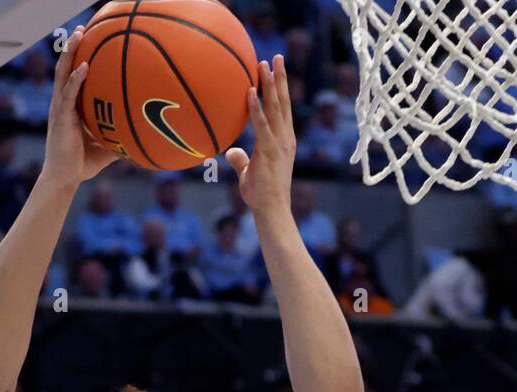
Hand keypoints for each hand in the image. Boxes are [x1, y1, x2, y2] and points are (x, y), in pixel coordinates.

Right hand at [41, 26, 120, 188]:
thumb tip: (141, 137)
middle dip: (73, 48)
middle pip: (65, 69)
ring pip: (63, 74)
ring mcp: (60, 109)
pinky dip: (76, 79)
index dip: (78, 59)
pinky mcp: (61, 118)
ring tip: (79, 35)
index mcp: (70, 109)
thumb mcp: (105, 148)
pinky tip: (85, 66)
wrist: (64, 179)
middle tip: (83, 29)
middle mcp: (62, 104)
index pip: (72, 78)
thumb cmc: (81, 165)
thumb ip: (118, 138)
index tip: (89, 42)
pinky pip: (68, 94)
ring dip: (71, 53)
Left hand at [226, 54, 294, 214]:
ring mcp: (279, 143)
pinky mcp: (269, 150)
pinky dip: (255, 106)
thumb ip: (242, 160)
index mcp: (284, 141)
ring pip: (276, 107)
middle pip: (283, 102)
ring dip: (270, 84)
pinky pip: (261, 123)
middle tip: (276, 57)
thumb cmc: (261, 195)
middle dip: (280, 78)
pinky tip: (249, 90)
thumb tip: (231, 152)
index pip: (283, 109)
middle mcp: (285, 138)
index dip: (281, 89)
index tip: (277, 70)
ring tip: (265, 64)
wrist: (272, 210)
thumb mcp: (250, 173)